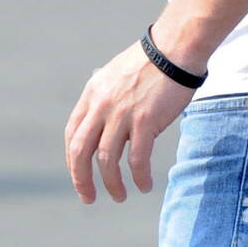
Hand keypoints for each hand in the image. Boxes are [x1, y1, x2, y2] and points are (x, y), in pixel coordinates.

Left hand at [64, 40, 195, 202]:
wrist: (175, 49)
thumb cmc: (152, 62)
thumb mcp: (115, 75)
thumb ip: (105, 98)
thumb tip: (104, 124)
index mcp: (92, 93)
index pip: (72, 134)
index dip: (73, 160)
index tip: (80, 175)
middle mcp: (102, 105)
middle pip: (80, 151)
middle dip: (81, 179)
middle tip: (88, 197)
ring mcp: (122, 113)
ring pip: (107, 160)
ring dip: (112, 183)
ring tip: (120, 196)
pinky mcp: (145, 121)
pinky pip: (137, 159)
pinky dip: (139, 177)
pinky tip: (144, 185)